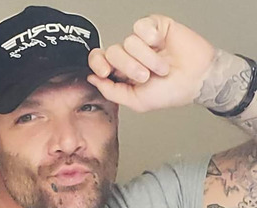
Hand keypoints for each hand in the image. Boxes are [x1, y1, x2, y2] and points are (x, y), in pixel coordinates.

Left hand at [88, 14, 214, 111]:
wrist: (197, 79)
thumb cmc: (170, 92)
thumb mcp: (136, 101)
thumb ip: (111, 91)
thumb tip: (92, 80)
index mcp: (122, 72)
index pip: (99, 60)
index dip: (97, 63)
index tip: (103, 72)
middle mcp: (129, 55)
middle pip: (112, 52)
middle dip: (129, 68)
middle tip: (145, 76)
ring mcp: (141, 40)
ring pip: (128, 41)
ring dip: (146, 59)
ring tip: (161, 67)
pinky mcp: (154, 26)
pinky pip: (141, 26)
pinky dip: (152, 39)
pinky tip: (162, 46)